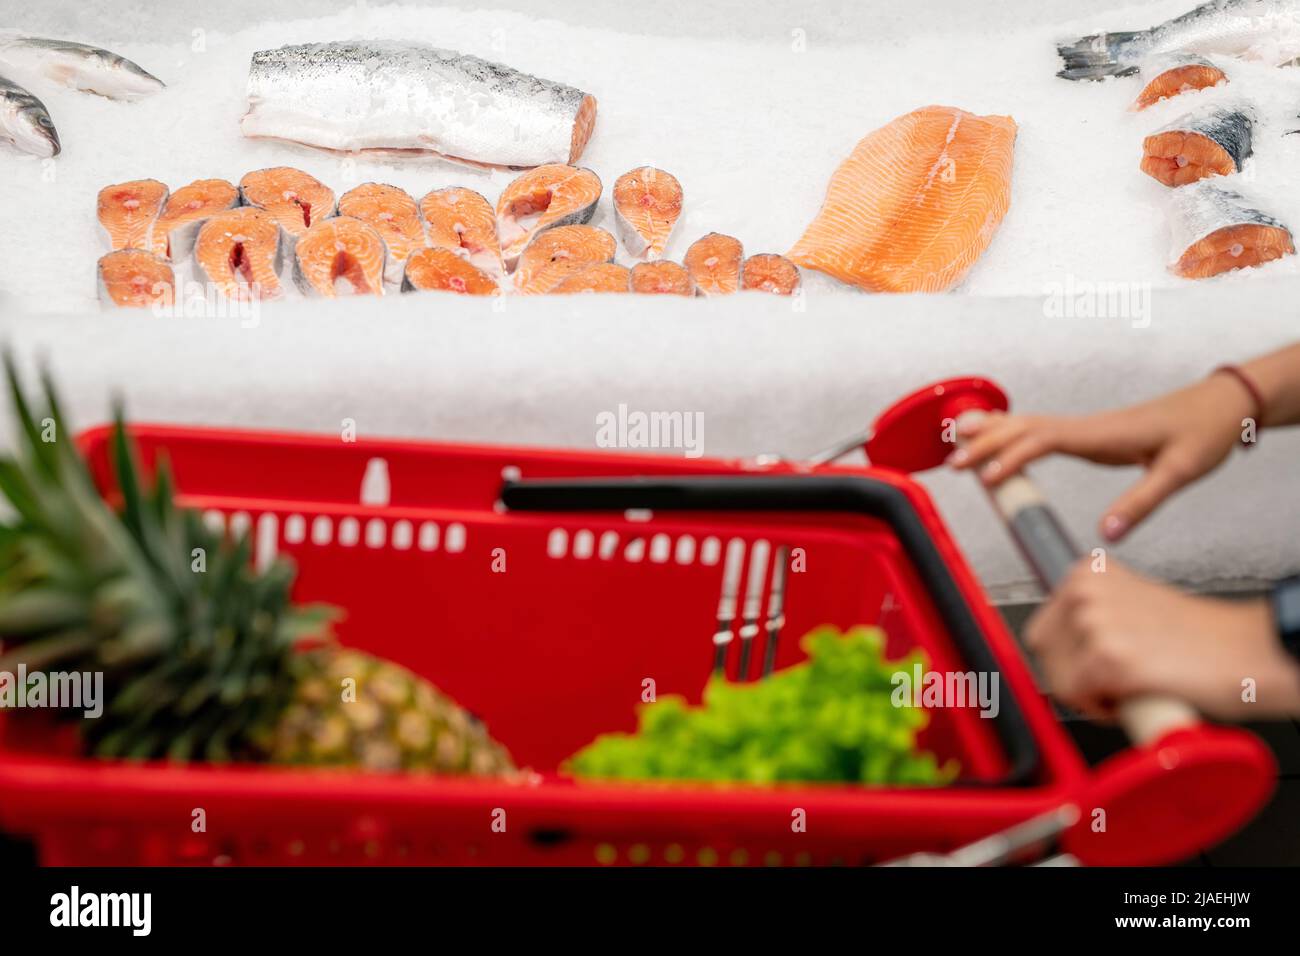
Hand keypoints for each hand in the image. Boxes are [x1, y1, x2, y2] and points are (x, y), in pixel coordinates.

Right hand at [950, 373, 1254, 540]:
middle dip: (985, 443)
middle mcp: (1087, 426)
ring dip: (991, 431)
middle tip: (951, 464)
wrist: (1221, 404)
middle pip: (1024, 428)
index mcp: (1102, 434)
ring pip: (1027, 423)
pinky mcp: (1089, 431)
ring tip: (955, 440)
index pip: (1044, 440)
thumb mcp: (1179, 472)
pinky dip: (1010, 429)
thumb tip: (1105, 534)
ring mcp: (1086, 426)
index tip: (988, 477)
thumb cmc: (1203, 433)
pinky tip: (994, 433)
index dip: (1012, 456)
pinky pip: (1039, 428)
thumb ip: (1140, 503)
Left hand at [1024, 560, 1299, 720]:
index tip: (1088, 666)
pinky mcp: (1109, 656)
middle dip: (1071, 677)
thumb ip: (1090, 615)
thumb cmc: (1198, 637)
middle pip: (1042, 653)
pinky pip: (1079, 698)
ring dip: (1090, 695)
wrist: (1247, 652)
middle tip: (1110, 682)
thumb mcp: (1129, 606)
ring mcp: (1095, 621)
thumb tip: (1057, 644)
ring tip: (1129, 685)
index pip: (1041, 629)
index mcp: (1087, 573)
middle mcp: (1085, 589)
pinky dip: (1104, 709)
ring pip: (1059, 679)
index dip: (1065, 657)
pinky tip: (1136, 694)